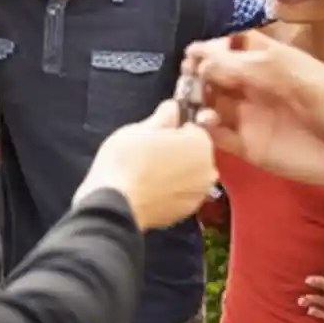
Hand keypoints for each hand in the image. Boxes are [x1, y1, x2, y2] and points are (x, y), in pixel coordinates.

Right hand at [76, 101, 218, 229]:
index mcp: (201, 144)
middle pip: (194, 153)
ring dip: (174, 171)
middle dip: (177, 151)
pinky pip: (180, 193)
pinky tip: (148, 187)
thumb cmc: (126, 161)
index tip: (157, 133)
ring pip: (188, 174)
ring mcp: (198, 195)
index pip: (193, 128)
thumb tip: (173, 109)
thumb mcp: (141, 128)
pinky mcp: (185, 213)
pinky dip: (169, 190)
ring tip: (145, 171)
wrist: (115, 204)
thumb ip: (164, 116)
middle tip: (148, 151)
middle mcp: (207, 170)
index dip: (174, 128)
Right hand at [181, 31, 323, 187]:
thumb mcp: (294, 75)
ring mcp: (251, 118)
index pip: (223, 49)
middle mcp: (253, 88)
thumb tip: (201, 62)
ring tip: (196, 107)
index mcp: (266, 61)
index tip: (194, 57)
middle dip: (194, 78)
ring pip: (209, 107)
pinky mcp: (252, 148)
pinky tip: (205, 126)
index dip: (206, 51)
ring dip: (194, 104)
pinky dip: (205, 132)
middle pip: (209, 77)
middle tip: (189, 84)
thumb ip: (247, 67)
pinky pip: (218, 138)